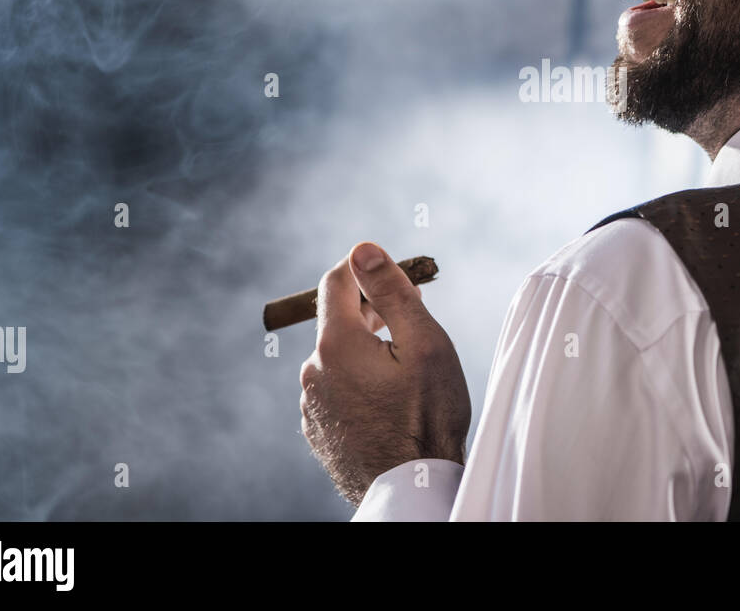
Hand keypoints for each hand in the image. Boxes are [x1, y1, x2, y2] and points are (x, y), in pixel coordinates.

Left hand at [299, 241, 469, 506]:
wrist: (413, 489)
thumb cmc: (427, 416)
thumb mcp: (425, 343)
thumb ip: (392, 292)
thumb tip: (363, 249)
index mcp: (336, 343)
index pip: (336, 281)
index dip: (364, 269)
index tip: (393, 275)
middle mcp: (313, 370)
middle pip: (337, 320)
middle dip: (372, 312)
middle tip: (413, 323)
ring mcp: (312, 404)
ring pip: (338, 358)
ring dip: (365, 351)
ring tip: (405, 373)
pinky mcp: (318, 429)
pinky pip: (336, 390)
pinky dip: (358, 384)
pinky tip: (388, 402)